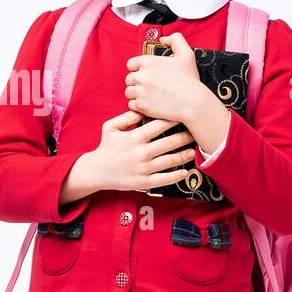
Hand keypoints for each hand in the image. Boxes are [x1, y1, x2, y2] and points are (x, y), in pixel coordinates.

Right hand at [81, 110, 196, 193]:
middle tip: (195, 133)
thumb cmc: (105, 147)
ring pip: (170, 161)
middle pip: (169, 142)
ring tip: (193, 151)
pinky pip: (164, 179)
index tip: (184, 116)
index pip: (159, 125)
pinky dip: (176, 176)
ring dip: (184, 155)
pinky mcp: (143, 182)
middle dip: (185, 136)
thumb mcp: (110, 127)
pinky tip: (185, 172)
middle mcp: (141, 152)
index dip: (174, 119)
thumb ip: (126, 117)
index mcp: (134, 137)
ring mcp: (143, 168)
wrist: (96, 171)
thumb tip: (142, 109)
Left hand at [123, 31, 208, 125]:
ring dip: (136, 94)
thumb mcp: (187, 53)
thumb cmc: (190, 80)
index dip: (138, 69)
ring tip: (149, 95)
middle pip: (129, 79)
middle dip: (137, 82)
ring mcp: (140, 91)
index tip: (147, 74)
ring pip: (129, 92)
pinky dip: (138, 105)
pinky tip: (149, 103)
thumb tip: (163, 39)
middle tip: (149, 86)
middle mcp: (141, 76)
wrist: (193, 103)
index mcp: (148, 62)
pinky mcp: (141, 105)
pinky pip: (131, 104)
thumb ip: (175, 39)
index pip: (131, 64)